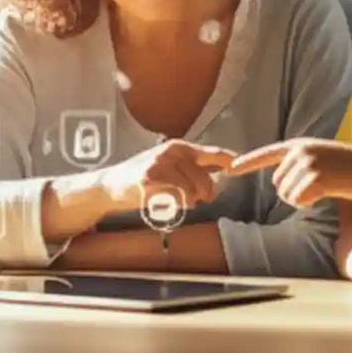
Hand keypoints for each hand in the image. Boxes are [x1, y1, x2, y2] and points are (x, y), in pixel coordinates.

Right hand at [99, 140, 234, 212]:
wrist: (113, 185)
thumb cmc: (146, 177)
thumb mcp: (172, 165)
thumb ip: (195, 167)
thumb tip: (225, 168)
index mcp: (179, 147)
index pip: (211, 152)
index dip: (228, 159)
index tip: (239, 164)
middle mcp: (171, 152)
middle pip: (205, 178)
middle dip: (207, 193)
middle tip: (200, 199)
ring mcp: (160, 164)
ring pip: (192, 190)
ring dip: (190, 201)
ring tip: (179, 200)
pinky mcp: (150, 180)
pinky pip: (176, 197)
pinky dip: (176, 205)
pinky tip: (167, 202)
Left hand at [230, 138, 351, 206]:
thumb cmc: (350, 168)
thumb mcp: (322, 157)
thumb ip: (300, 164)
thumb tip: (281, 184)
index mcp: (299, 144)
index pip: (268, 153)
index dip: (248, 162)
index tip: (230, 169)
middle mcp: (299, 151)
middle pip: (277, 184)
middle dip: (292, 193)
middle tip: (317, 188)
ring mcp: (307, 164)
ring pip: (286, 194)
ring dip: (301, 199)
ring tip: (324, 188)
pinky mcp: (315, 178)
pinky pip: (298, 201)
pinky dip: (308, 203)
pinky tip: (326, 194)